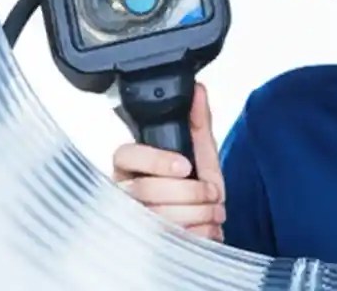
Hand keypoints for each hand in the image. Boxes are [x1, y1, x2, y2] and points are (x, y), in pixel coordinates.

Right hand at [113, 82, 226, 241]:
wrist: (201, 234)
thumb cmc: (193, 194)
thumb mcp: (201, 157)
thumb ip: (198, 124)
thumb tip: (198, 90)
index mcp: (131, 168)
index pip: (125, 156)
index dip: (154, 160)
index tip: (184, 166)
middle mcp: (124, 195)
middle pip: (147, 189)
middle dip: (191, 192)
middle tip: (211, 194)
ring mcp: (132, 223)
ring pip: (160, 215)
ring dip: (199, 213)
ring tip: (211, 211)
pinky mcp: (143, 247)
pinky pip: (169, 240)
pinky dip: (198, 233)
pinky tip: (203, 229)